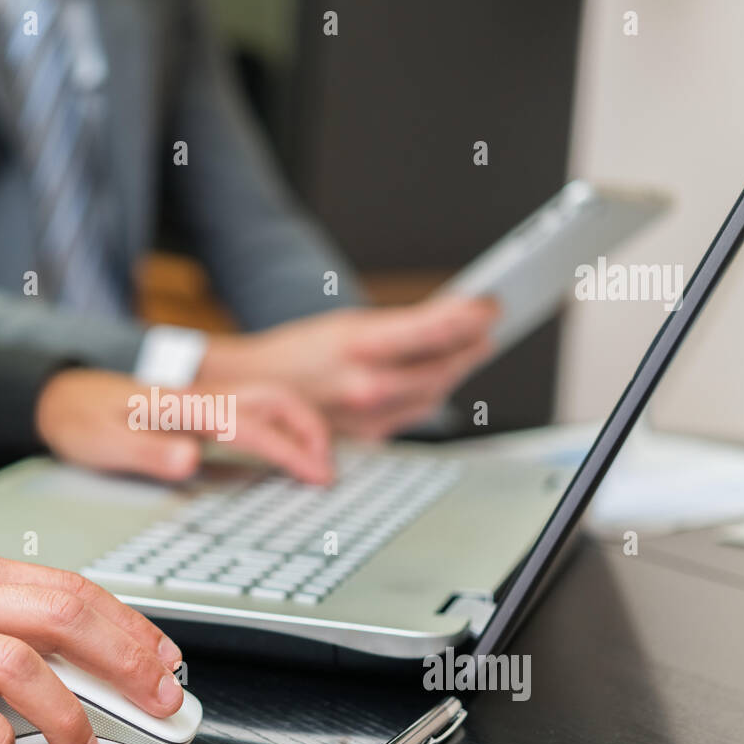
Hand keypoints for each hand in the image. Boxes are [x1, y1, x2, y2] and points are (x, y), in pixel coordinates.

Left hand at [35, 369, 333, 483]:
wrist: (58, 394)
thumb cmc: (80, 420)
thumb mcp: (103, 443)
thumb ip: (148, 452)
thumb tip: (192, 460)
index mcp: (184, 405)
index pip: (252, 422)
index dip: (290, 447)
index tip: (318, 475)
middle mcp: (201, 396)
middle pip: (274, 397)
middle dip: (310, 428)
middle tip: (329, 471)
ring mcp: (203, 399)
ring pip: (267, 399)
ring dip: (300, 424)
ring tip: (318, 462)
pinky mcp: (199, 408)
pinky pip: (252, 410)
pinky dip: (281, 425)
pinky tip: (286, 448)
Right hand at [197, 296, 498, 438]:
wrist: (253, 390)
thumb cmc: (300, 351)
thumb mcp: (347, 324)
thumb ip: (399, 327)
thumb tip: (452, 322)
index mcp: (360, 346)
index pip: (432, 329)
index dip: (469, 318)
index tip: (490, 306)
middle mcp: (366, 386)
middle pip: (440, 368)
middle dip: (470, 346)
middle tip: (488, 327)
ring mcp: (368, 417)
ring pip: (432, 394)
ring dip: (454, 370)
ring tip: (471, 348)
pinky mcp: (368, 437)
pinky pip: (413, 414)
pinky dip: (430, 394)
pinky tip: (439, 378)